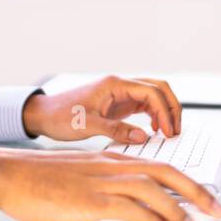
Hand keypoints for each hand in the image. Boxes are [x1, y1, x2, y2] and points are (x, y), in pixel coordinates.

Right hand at [0, 147, 220, 220]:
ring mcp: (101, 181)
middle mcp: (112, 166)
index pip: (160, 165)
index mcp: (112, 159)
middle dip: (197, 192)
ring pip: (152, 188)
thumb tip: (127, 208)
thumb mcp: (82, 177)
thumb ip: (107, 186)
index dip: (187, 181)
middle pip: (166, 172)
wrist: (10, 173)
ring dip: (178, 208)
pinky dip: (150, 218)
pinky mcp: (89, 199)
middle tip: (217, 209)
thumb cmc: (40, 178)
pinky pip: (128, 207)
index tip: (205, 197)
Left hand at [22, 75, 181, 143]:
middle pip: (158, 88)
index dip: (164, 111)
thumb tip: (143, 136)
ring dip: (165, 111)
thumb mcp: (86, 125)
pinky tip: (155, 130)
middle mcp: (120, 86)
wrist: (44, 115)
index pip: (151, 91)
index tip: (168, 132)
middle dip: (171, 108)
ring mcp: (121, 94)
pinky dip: (155, 116)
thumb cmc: (60, 116)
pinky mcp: (119, 104)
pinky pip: (145, 105)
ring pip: (154, 96)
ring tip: (169, 133)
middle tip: (176, 131)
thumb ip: (115, 130)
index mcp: (114, 84)